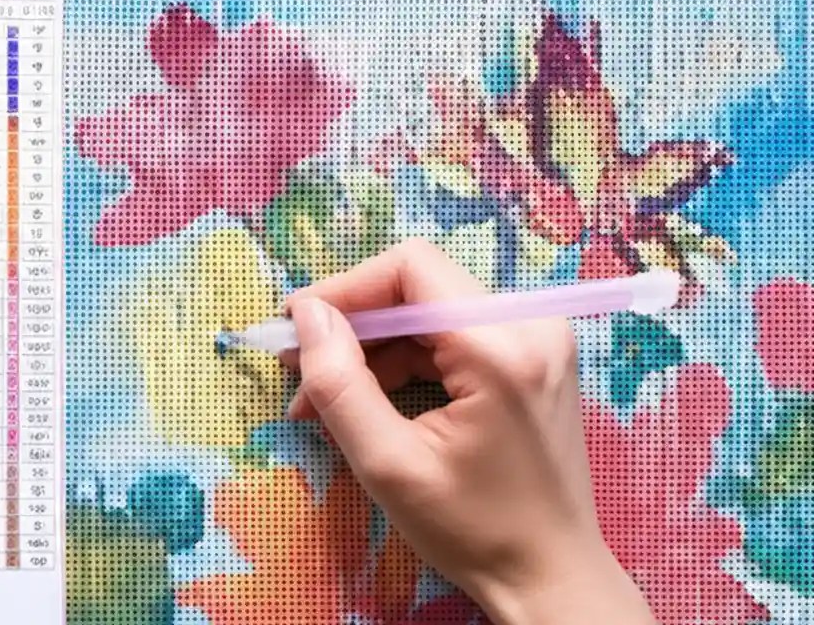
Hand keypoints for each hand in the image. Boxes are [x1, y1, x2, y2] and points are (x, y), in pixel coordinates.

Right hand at [286, 239, 653, 624]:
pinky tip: (370, 398)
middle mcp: (530, 324)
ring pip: (432, 308)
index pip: (410, 268)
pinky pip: (454, 332)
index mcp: (501, 346)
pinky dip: (406, 359)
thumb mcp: (388, 465)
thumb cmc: (474, 531)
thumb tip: (306, 316)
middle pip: (419, 283)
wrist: (551, 577)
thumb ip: (340, 384)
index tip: (292, 328)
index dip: (343, 288)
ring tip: (324, 396)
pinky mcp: (533, 356)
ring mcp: (538, 337)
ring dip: (374, 345)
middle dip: (352, 321)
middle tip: (298, 365)